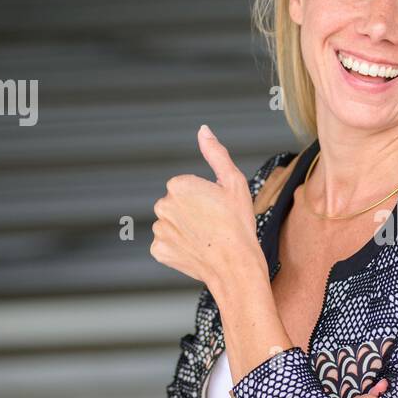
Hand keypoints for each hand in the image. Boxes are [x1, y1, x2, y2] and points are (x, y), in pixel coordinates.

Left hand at [150, 125, 261, 291]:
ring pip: (171, 224)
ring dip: (184, 229)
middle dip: (191, 212)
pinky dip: (179, 247)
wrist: (235, 265)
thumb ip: (215, 153)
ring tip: (207, 239)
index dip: (204, 198)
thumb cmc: (238, 225)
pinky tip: (196, 250)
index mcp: (179, 185)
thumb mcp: (233, 183)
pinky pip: (166, 244)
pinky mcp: (158, 250)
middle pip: (176, 204)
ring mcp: (159, 229)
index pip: (186, 186)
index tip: (217, 209)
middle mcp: (163, 204)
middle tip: (214, 224)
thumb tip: (203, 131)